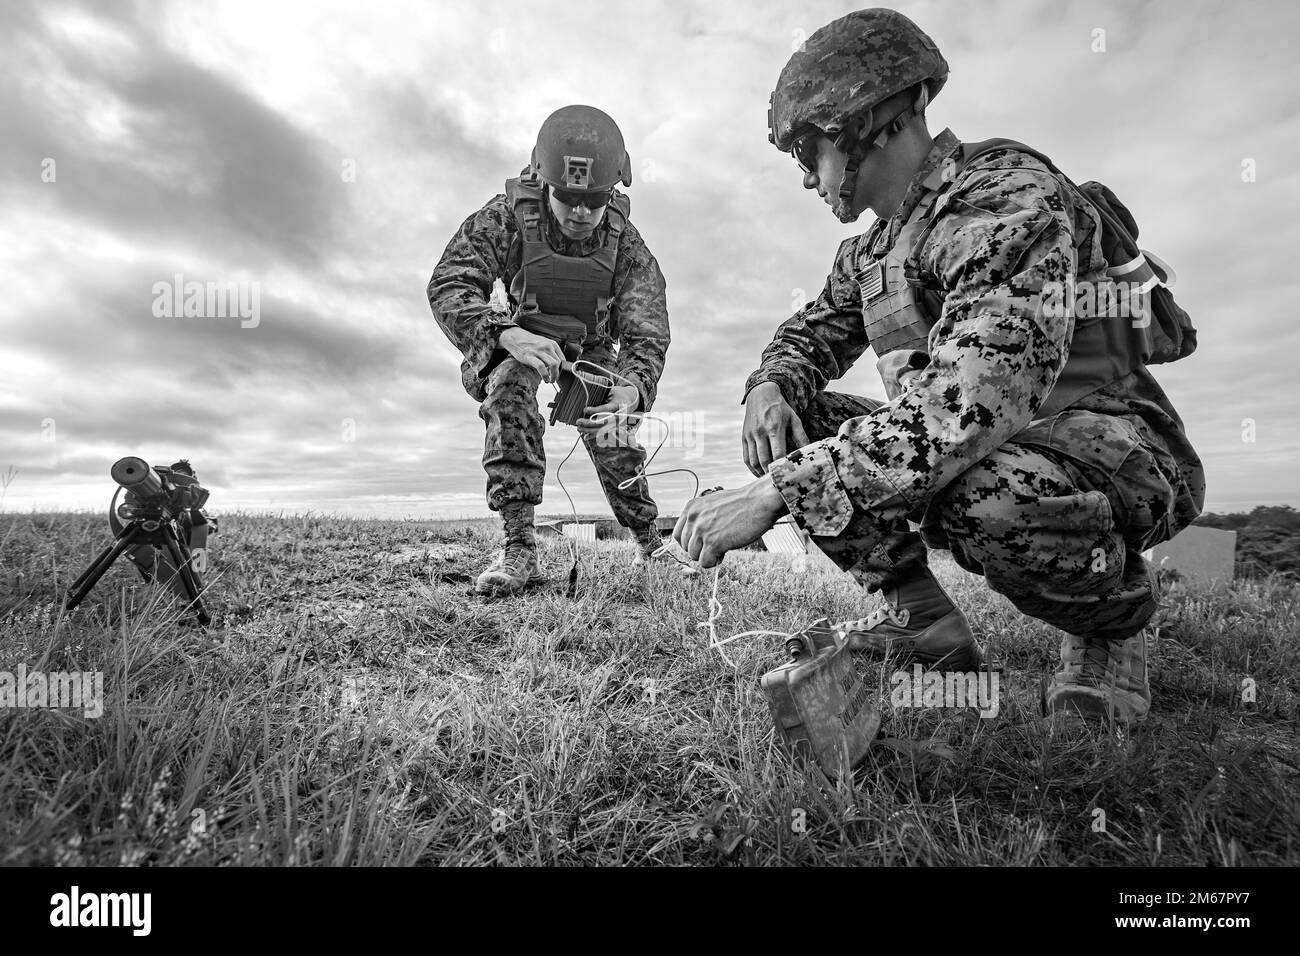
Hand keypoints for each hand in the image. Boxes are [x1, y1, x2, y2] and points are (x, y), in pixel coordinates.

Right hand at [498, 326, 564, 382]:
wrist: (515, 337)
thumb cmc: (530, 343)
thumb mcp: (544, 344)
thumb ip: (551, 353)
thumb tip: (556, 367)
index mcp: (552, 344)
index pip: (562, 359)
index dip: (562, 369)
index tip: (559, 374)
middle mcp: (547, 346)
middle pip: (559, 363)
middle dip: (558, 374)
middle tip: (555, 379)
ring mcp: (539, 351)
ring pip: (553, 365)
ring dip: (554, 376)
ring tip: (551, 380)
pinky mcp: (530, 356)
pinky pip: (541, 367)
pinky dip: (545, 375)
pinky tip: (545, 379)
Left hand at [576, 384, 639, 439]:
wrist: (631, 401)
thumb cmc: (617, 394)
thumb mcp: (611, 391)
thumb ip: (601, 394)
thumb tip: (586, 397)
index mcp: (619, 405)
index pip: (606, 409)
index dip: (595, 410)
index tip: (584, 409)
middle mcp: (620, 416)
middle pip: (603, 422)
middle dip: (589, 423)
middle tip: (578, 421)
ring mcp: (618, 424)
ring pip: (603, 430)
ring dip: (589, 430)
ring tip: (579, 428)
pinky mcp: (615, 428)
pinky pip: (604, 434)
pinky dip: (594, 436)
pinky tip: (586, 437)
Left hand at [673, 479, 787, 568]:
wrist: (760, 501)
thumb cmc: (742, 503)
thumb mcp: (714, 503)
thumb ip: (701, 517)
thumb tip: (696, 537)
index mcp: (691, 508)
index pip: (678, 535)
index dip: (689, 543)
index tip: (702, 544)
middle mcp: (693, 518)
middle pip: (685, 547)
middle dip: (700, 550)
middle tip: (716, 546)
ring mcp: (702, 531)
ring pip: (694, 556)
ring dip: (707, 556)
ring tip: (722, 548)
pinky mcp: (713, 543)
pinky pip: (705, 562)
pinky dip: (714, 562)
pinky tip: (724, 553)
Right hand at [742, 381, 809, 476]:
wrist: (761, 395)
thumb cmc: (781, 409)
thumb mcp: (794, 419)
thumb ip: (801, 437)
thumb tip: (810, 453)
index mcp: (774, 428)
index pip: (777, 453)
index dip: (782, 466)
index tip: (789, 476)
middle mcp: (760, 432)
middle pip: (764, 460)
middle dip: (771, 473)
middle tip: (781, 483)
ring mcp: (750, 435)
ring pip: (753, 461)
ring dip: (761, 473)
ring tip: (771, 480)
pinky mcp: (744, 438)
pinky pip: (746, 458)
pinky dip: (752, 469)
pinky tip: (760, 473)